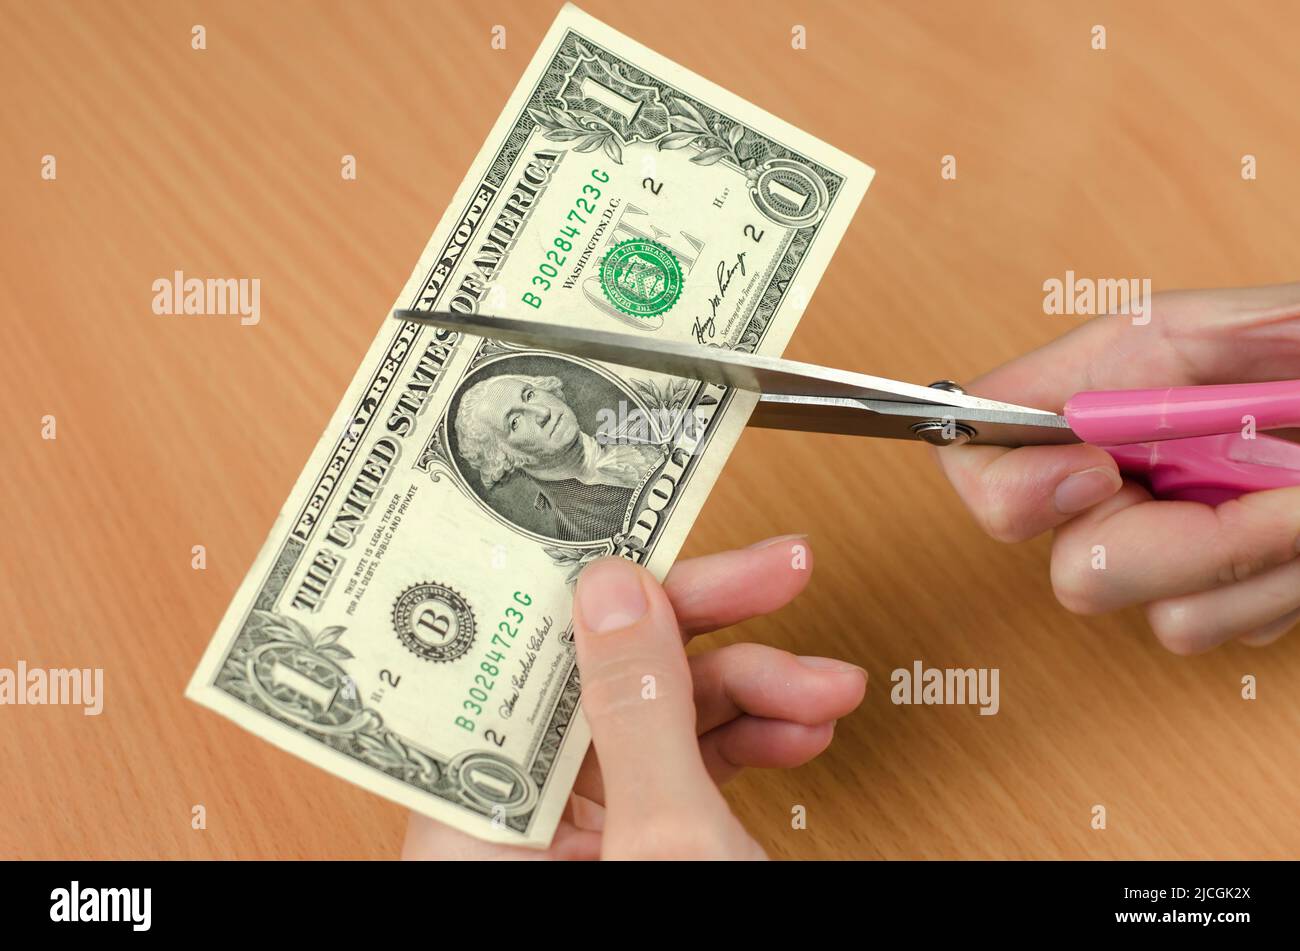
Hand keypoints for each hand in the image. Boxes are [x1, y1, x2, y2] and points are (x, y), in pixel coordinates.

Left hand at [401, 535, 866, 858]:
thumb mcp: (664, 841)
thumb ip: (634, 707)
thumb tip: (612, 589)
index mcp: (474, 822)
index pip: (513, 653)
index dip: (585, 577)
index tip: (649, 522)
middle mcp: (515, 822)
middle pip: (599, 670)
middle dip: (707, 624)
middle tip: (778, 571)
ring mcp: (580, 833)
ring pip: (656, 710)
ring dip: (750, 684)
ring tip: (821, 680)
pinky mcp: (634, 842)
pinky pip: (684, 760)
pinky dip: (747, 735)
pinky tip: (800, 720)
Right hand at [935, 282, 1299, 653]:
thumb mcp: (1251, 325)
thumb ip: (1161, 360)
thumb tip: (1069, 441)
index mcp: (1093, 398)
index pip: (975, 460)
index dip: (1015, 489)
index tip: (1104, 472)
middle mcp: (1110, 482)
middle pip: (1077, 574)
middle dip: (1197, 547)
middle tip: (1287, 495)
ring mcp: (1158, 548)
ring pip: (1166, 621)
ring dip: (1266, 571)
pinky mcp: (1209, 594)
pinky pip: (1225, 631)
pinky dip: (1280, 590)